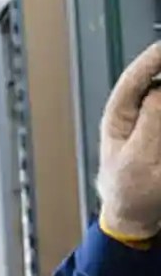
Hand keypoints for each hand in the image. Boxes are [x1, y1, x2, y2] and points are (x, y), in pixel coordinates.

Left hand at [97, 42, 160, 240]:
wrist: (136, 216)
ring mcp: (153, 122)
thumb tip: (159, 91)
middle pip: (156, 82)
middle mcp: (136, 113)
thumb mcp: (139, 160)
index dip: (152, 59)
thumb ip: (150, 125)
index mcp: (119, 117)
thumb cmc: (129, 192)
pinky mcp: (160, 132)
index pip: (135, 79)